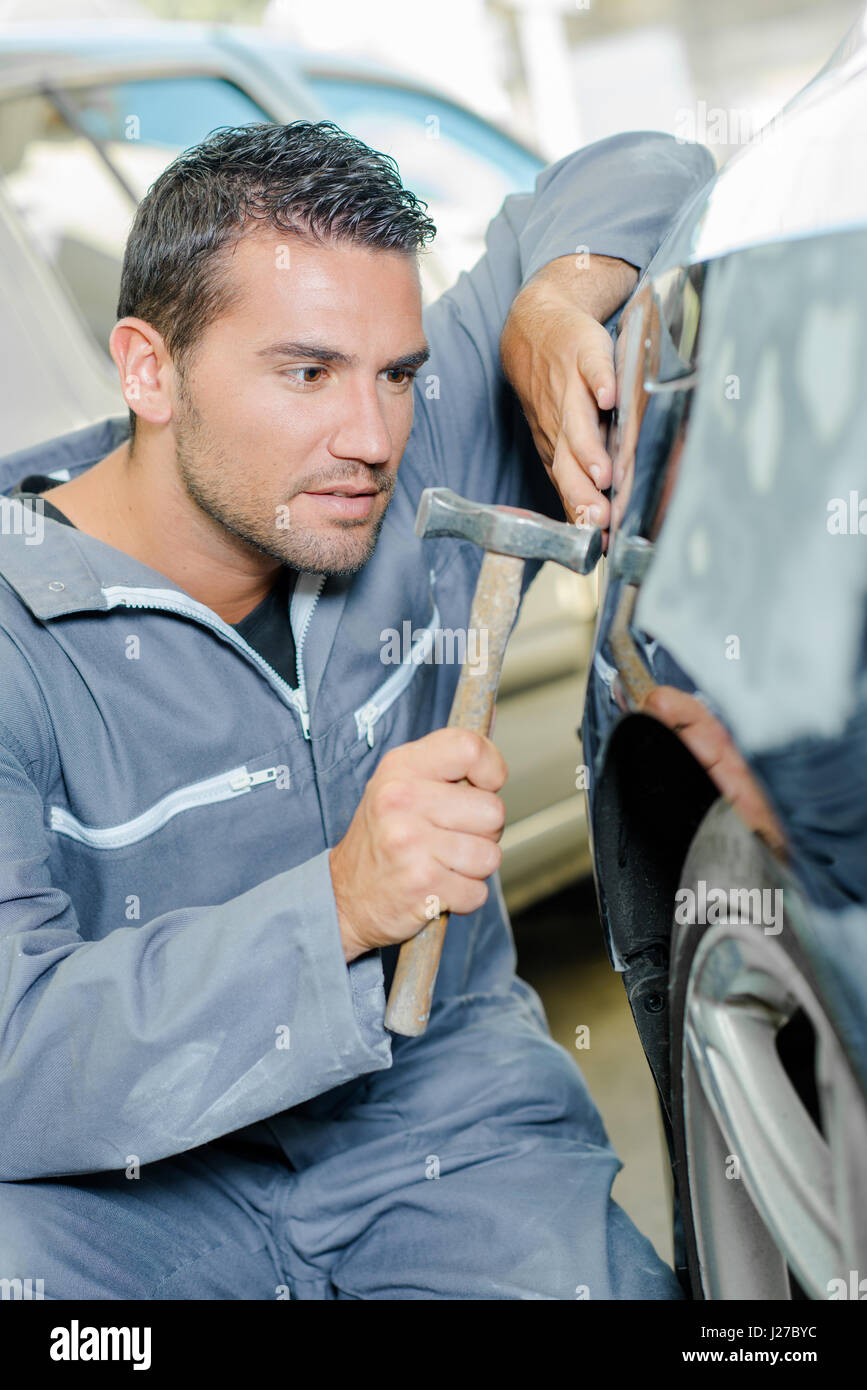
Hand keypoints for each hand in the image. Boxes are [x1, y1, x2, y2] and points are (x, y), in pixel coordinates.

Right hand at [329, 729, 506, 961]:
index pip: (469, 748)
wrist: (343, 896)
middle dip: (484, 831)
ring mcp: (411, 843)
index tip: (483, 787)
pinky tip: (437, 886)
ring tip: (442, 863)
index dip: (491, 769)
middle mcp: (402, 799)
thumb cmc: (383, 838)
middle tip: (451, 837)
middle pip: (492, 810)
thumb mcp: (399, 785)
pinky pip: (478, 892)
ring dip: (473, 867)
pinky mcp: (422, 883)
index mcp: (401, 767)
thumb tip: (494, 774)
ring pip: (490, 855)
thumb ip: (444, 770)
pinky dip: (464, 896)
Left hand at [500, 253, 638, 534]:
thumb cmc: (557, 390)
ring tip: (606, 473)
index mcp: (558, 447)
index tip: (597, 541)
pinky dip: (601, 382)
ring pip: (579, 424)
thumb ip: (580, 472)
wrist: (535, 328)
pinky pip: (593, 370)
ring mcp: (570, 389)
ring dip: (591, 449)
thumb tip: (598, 521)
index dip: (583, 513)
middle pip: (570, 464)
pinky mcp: (584, 355)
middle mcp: (560, 424)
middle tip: (601, 519)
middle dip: (584, 493)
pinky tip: (610, 397)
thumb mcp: (563, 434)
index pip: (571, 486)